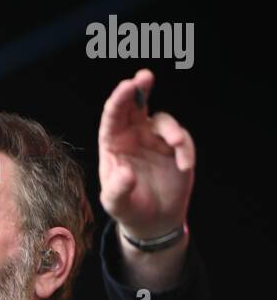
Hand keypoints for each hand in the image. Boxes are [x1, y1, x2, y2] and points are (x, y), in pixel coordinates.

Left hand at [98, 69, 194, 237]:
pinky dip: (185, 150)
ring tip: (177, 143)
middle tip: (144, 77)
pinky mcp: (176, 148)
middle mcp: (134, 135)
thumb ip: (118, 189)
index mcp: (114, 143)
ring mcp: (156, 139)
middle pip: (136, 105)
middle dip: (140, 88)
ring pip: (164, 122)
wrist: (153, 222)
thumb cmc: (129, 209)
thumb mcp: (116, 204)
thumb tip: (126, 173)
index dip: (119, 100)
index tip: (127, 87)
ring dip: (171, 130)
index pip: (113, 117)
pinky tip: (183, 166)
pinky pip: (183, 141)